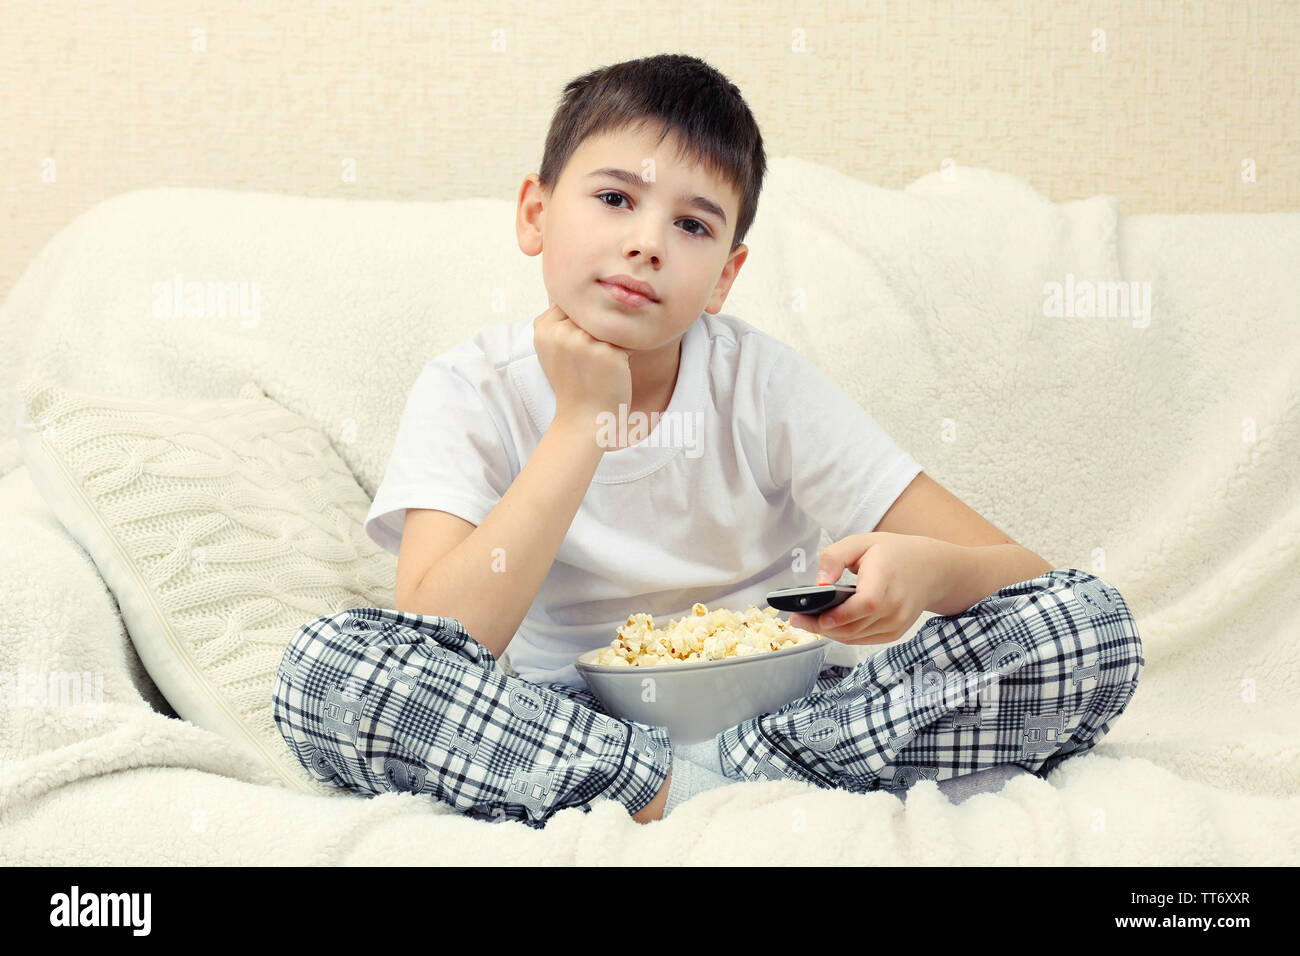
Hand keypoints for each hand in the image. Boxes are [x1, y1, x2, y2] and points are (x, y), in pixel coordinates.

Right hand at [533, 302, 631, 441]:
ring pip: (608, 325)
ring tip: (601, 366)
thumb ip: (558, 320)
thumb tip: (581, 290)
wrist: (584, 417)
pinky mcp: (607, 352)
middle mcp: (560, 332)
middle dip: (597, 332)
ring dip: (611, 342)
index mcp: (543, 328)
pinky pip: (624, 340)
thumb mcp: (553, 349)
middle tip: (592, 360)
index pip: (572, 305)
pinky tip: (612, 371)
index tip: (578, 348)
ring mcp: (584, 341)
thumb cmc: (573, 381)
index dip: (581, 324)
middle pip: (591, 314)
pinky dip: (624, 353)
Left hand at [787, 533, 945, 644]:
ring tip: (808, 622)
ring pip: (856, 637)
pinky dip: (844, 635)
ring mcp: (898, 622)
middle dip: (822, 626)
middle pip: (856, 625)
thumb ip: (835, 557)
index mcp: (887, 577)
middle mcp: (896, 604)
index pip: (867, 603)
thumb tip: (819, 583)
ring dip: (830, 633)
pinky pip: (864, 639)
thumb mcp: (861, 542)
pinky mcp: (895, 632)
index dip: (842, 615)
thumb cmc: (893, 553)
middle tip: (796, 620)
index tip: (818, 616)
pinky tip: (829, 626)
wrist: (931, 569)